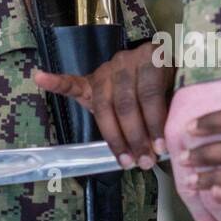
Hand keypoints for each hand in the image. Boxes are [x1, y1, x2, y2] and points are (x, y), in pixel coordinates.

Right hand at [33, 41, 172, 169]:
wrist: (158, 62)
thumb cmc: (171, 82)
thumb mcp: (179, 90)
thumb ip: (174, 108)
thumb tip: (173, 144)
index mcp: (152, 57)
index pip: (150, 93)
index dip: (154, 122)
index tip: (160, 148)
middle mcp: (126, 60)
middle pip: (126, 103)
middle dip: (135, 137)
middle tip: (144, 163)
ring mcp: (106, 69)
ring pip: (105, 106)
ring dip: (114, 137)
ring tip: (125, 161)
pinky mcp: (90, 80)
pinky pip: (72, 82)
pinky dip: (56, 82)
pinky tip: (40, 78)